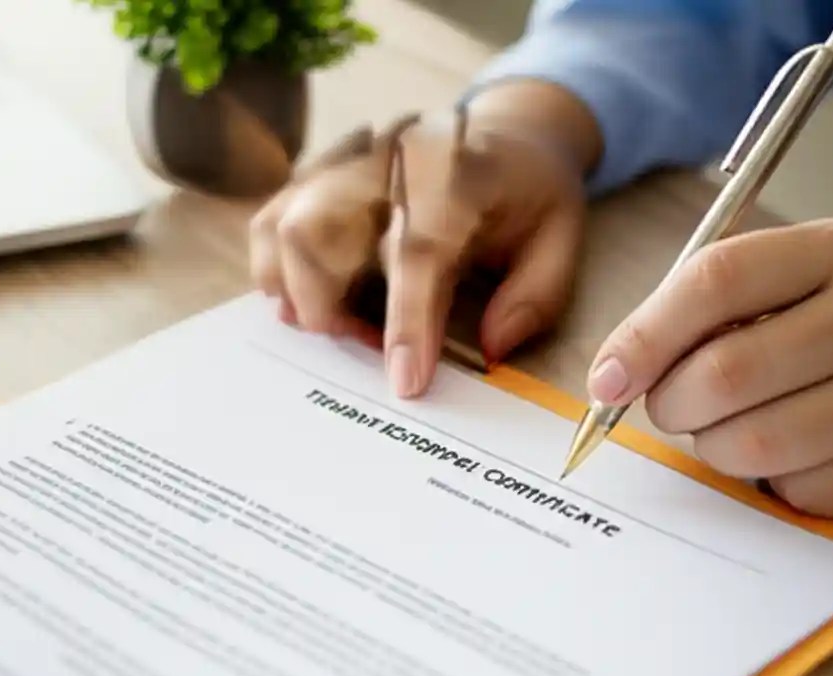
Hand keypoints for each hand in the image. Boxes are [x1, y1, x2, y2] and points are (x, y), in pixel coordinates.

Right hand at [249, 83, 596, 397]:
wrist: (507, 136)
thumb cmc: (530, 195)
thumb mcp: (562, 239)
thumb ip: (535, 296)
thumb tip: (491, 348)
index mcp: (456, 168)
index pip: (417, 248)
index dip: (407, 320)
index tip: (405, 381)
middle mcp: (388, 154)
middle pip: (317, 228)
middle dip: (325, 306)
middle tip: (365, 345)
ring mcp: (344, 159)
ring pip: (282, 224)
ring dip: (295, 291)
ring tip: (338, 322)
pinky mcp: (317, 174)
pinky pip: (270, 221)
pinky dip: (277, 271)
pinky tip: (310, 298)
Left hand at [588, 218, 832, 516]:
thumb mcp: (797, 276)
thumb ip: (706, 303)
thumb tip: (612, 374)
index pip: (715, 282)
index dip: (643, 336)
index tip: (606, 378)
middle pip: (724, 374)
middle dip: (672, 401)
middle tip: (676, 402)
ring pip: (752, 444)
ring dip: (716, 445)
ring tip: (738, 422)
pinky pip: (798, 489)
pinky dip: (773, 479)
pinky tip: (799, 448)